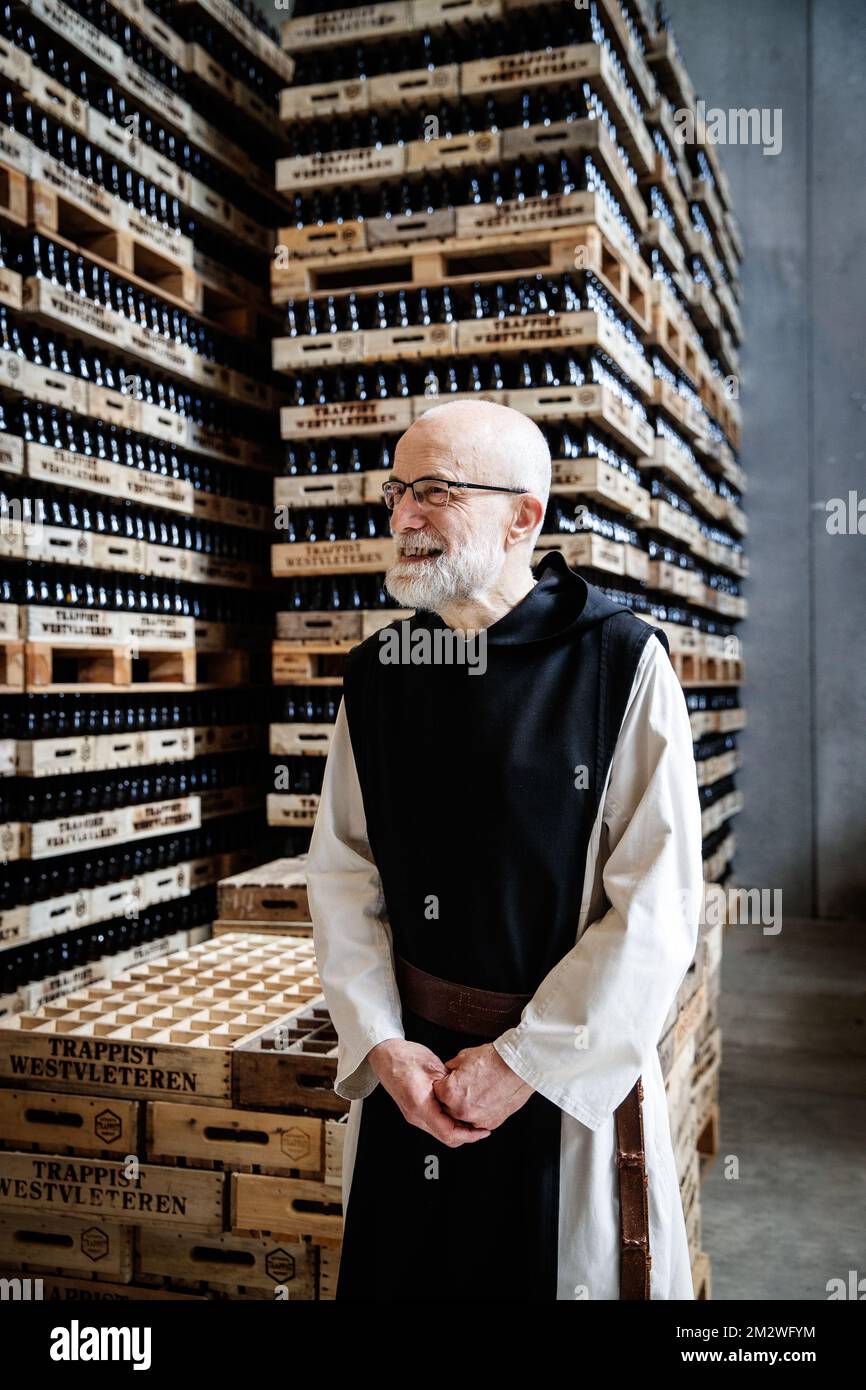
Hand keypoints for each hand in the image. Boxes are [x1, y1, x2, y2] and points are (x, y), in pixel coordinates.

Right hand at [368, 1038, 491, 1146]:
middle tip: (482, 1126)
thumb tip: (467, 1097)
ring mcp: (413, 1115)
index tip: (482, 1131)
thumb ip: (451, 1086)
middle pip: (445, 1137)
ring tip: (473, 1118)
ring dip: (458, 1129)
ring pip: (440, 1133)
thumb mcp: (434, 1067)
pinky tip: (458, 1112)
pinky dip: (449, 1122)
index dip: (469, 1135)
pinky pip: (434, 1124)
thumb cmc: (405, 1057)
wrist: (385, 1054)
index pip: (448, 1133)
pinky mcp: (414, 1111)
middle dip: (466, 1135)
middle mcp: (415, 1115)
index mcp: (420, 1105)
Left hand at [431, 1043, 534, 1131]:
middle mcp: (460, 1109)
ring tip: (475, 1093)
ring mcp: (475, 1119)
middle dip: (451, 1098)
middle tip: (463, 1087)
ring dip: (464, 1108)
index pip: (436, 1093)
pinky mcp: (490, 1123)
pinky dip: (479, 1114)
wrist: (517, 1066)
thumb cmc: (493, 1059)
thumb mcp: (463, 1057)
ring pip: (461, 1118)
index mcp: (450, 1092)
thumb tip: (446, 1072)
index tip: (449, 1081)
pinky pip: (477, 1123)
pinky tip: (485, 1100)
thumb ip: (450, 1069)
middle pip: (446, 1108)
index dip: (443, 1084)